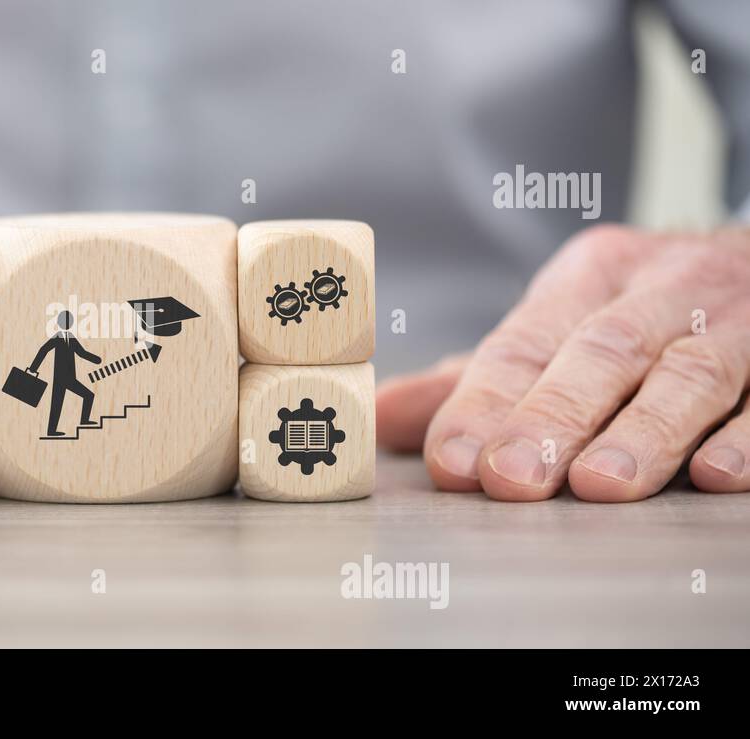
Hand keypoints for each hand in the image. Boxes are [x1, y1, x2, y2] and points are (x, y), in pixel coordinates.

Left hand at [378, 224, 749, 501]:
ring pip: (690, 372)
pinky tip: (718, 475)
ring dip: (644, 431)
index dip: (486, 401)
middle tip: (511, 479)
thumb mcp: (560, 323)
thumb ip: (476, 379)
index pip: (526, 341)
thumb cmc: (642, 310)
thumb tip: (378, 419)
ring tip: (600, 485)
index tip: (452, 460)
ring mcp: (738, 318)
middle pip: (603, 351)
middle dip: (553, 417)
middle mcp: (663, 287)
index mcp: (589, 275)